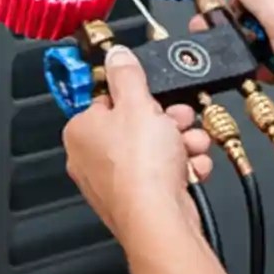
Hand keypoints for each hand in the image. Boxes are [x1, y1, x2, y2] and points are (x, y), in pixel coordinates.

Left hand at [62, 45, 212, 242]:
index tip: (155, 99)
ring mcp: (113, 183)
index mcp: (80, 131)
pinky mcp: (137, 201)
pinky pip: (162, 175)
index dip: (138, 98)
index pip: (108, 101)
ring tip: (192, 145)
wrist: (159, 218)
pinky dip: (182, 169)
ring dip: (181, 144)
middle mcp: (90, 158)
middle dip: (167, 122)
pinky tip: (193, 167)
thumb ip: (127, 74)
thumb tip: (116, 55)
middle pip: (135, 127)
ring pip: (154, 151)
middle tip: (179, 121)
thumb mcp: (137, 103)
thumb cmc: (140, 167)